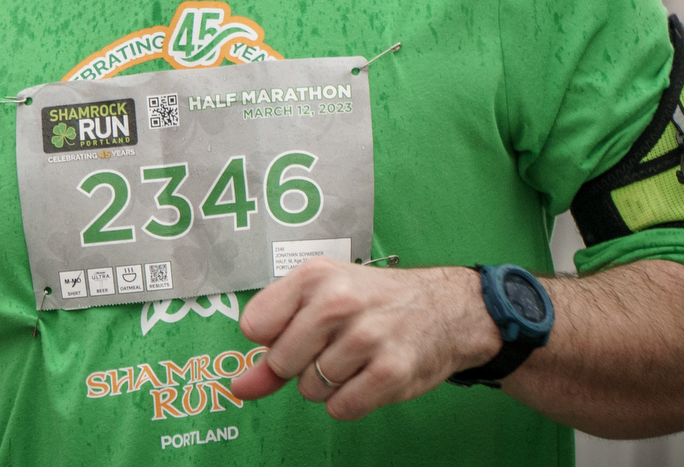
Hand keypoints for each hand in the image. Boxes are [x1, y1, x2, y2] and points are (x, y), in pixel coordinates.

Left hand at [229, 259, 501, 420]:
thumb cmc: (373, 303)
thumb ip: (273, 344)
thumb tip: (239, 387)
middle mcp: (338, 302)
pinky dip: (349, 402)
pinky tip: (367, 378)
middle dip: (299, 366)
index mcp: (314, 276)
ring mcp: (366, 336)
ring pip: (311, 388)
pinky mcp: (391, 370)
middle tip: (329, 347)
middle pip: (281, 362)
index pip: (254, 325)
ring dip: (328, 385)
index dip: (270, 339)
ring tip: (354, 359)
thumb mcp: (319, 301)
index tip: (292, 333)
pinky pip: (341, 408)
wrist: (444, 309)